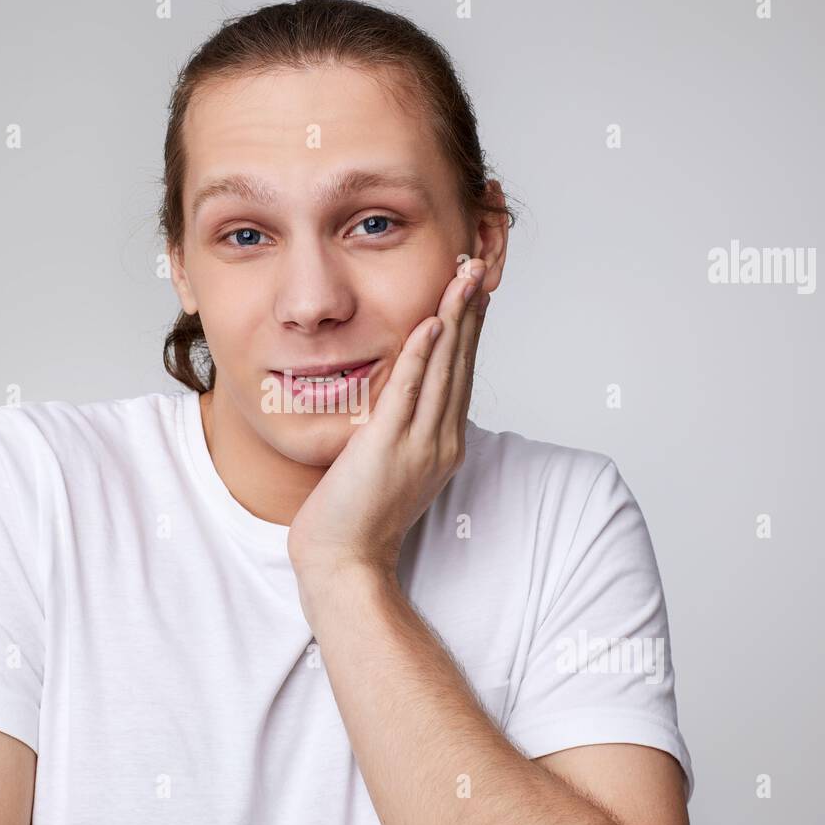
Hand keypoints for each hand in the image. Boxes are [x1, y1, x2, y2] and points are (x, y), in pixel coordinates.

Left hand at [287, 258, 492, 593]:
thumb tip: (401, 395)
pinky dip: (421, 355)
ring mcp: (418, 444)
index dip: (468, 327)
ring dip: (455, 317)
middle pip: (462, 362)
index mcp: (442, 441)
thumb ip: (401, 426)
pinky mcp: (389, 447)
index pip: (461, 372)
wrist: (345, 559)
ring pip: (444, 369)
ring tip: (465, 276)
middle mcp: (440, 439)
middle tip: (479, 265)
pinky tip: (431, 322)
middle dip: (470, 309)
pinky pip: (408, 392)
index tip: (473, 288)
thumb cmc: (358, 515)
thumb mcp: (390, 462)